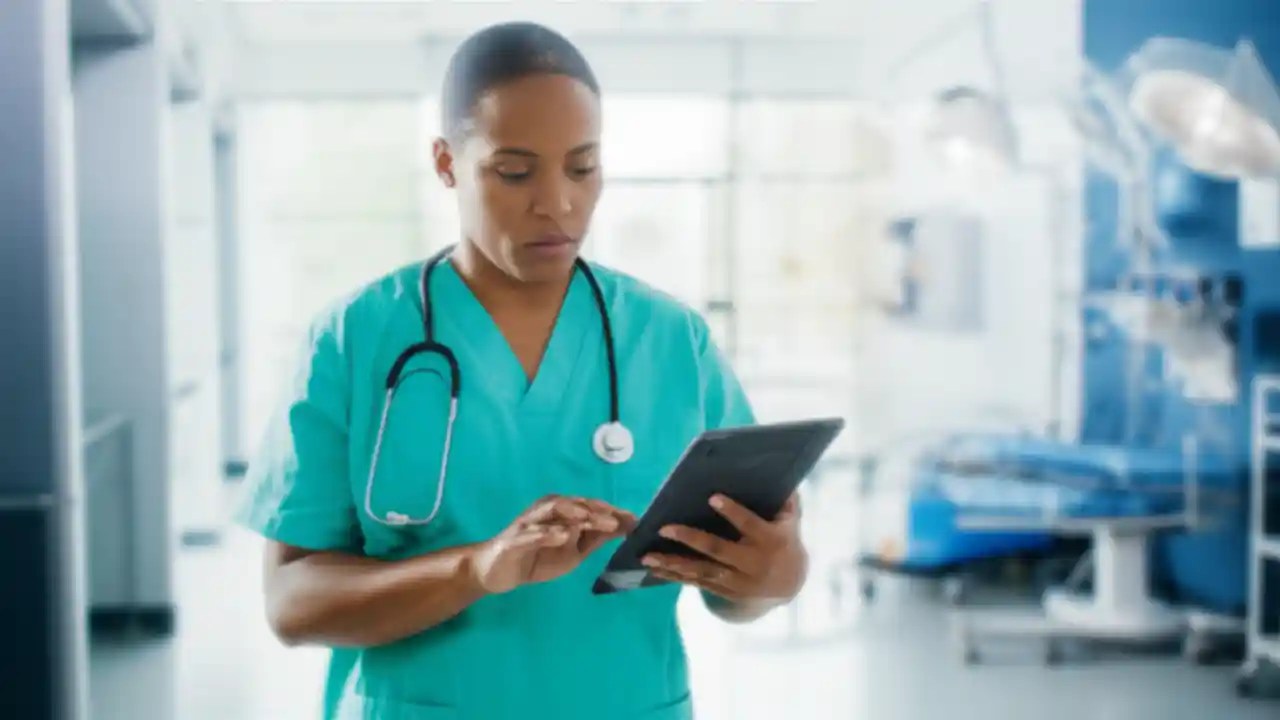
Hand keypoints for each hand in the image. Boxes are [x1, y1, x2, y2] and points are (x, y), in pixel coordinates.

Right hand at [469, 495, 636, 594]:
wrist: (499, 572)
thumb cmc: (537, 557)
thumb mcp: (574, 551)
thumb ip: (596, 538)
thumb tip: (624, 527)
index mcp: (562, 511)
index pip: (591, 507)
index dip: (612, 512)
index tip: (634, 521)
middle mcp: (547, 510)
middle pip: (576, 505)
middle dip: (598, 512)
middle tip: (618, 521)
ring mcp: (531, 522)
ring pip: (554, 510)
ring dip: (575, 513)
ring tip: (594, 521)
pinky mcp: (516, 538)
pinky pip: (532, 532)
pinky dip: (548, 532)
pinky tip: (563, 535)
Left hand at [641, 492, 806, 604]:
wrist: (789, 586)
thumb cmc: (785, 541)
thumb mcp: (790, 520)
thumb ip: (784, 500)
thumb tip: (774, 471)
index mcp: (770, 540)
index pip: (750, 524)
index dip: (733, 512)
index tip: (712, 497)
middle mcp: (752, 562)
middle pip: (718, 549)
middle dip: (690, 538)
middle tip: (664, 528)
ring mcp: (737, 581)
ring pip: (702, 571)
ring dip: (673, 563)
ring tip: (648, 556)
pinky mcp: (725, 591)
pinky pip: (697, 583)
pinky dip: (675, 576)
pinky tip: (654, 569)